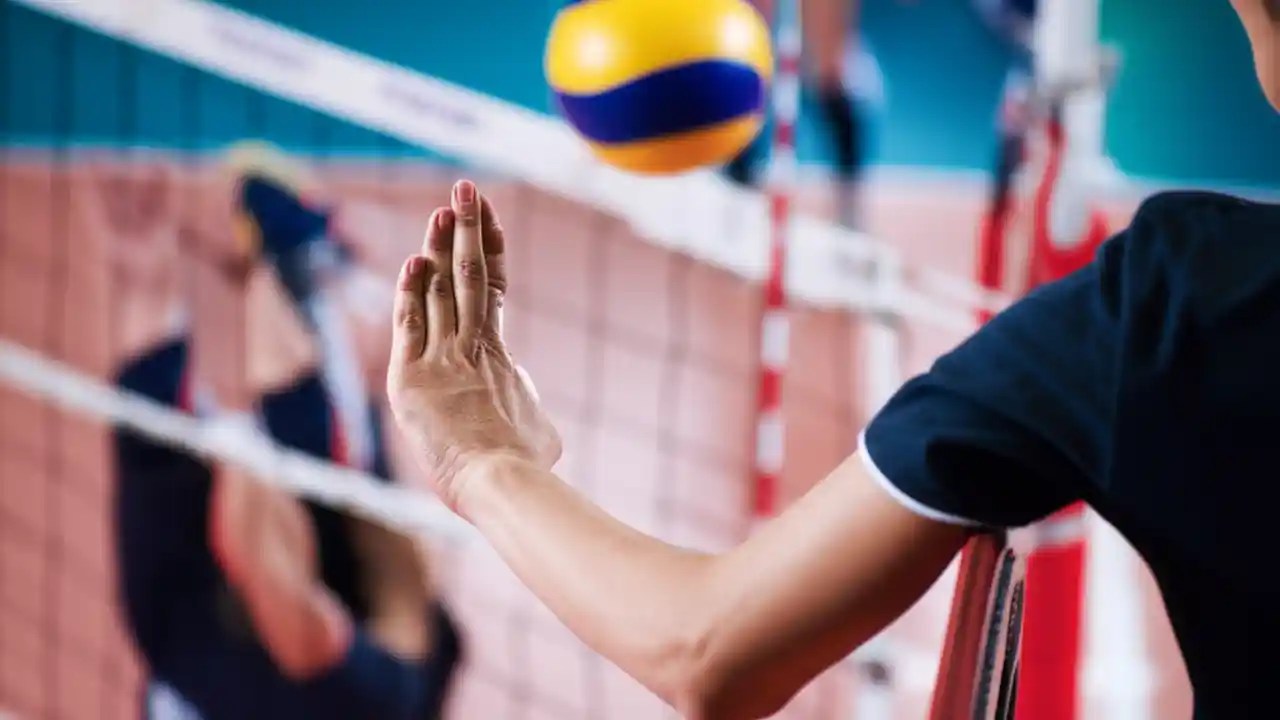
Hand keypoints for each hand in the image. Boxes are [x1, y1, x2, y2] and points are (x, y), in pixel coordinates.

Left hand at [386, 180, 559, 513]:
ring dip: (440, 246)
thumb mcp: (538, 429)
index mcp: (500, 355)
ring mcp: (443, 358)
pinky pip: (411, 324)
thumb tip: (527, 413)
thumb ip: (526, 407)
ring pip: (441, 289)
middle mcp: (473, 346)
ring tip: (443, 209)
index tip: (487, 220)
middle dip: (468, 227)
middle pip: (470, 273)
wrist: (504, 480)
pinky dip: (411, 291)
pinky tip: (415, 260)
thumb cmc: (526, 466)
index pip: (493, 289)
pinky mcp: (413, 378)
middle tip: (466, 189)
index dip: (489, 249)